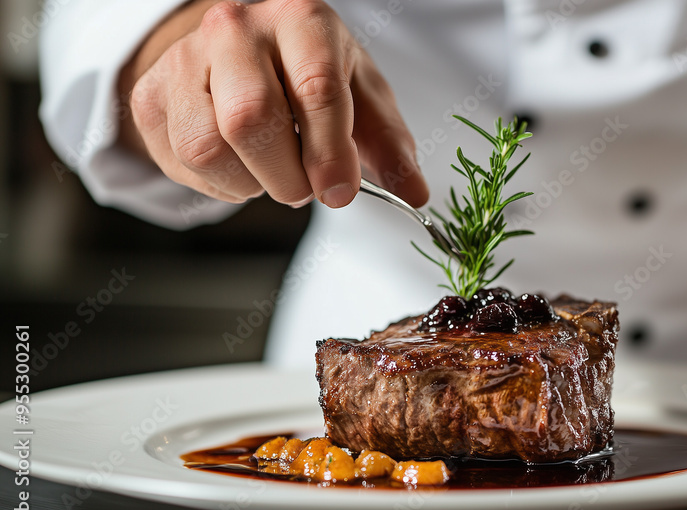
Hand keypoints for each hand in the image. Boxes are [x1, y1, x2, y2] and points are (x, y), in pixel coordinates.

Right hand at [119, 0, 427, 208]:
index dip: (330, 151)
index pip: (315, 87)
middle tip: (306, 186)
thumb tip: (415, 192)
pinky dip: (220, 183)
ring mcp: (185, 57)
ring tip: (272, 169)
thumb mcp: (363, 101)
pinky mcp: (152, 94)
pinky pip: (181, 161)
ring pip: (207, 146)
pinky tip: (240, 165)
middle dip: (287, 175)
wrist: (246, 54)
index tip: (340, 192)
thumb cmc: (313, 75)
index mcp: (301, 19)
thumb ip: (389, 147)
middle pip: (251, 119)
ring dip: (250, 182)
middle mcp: (235, 27)